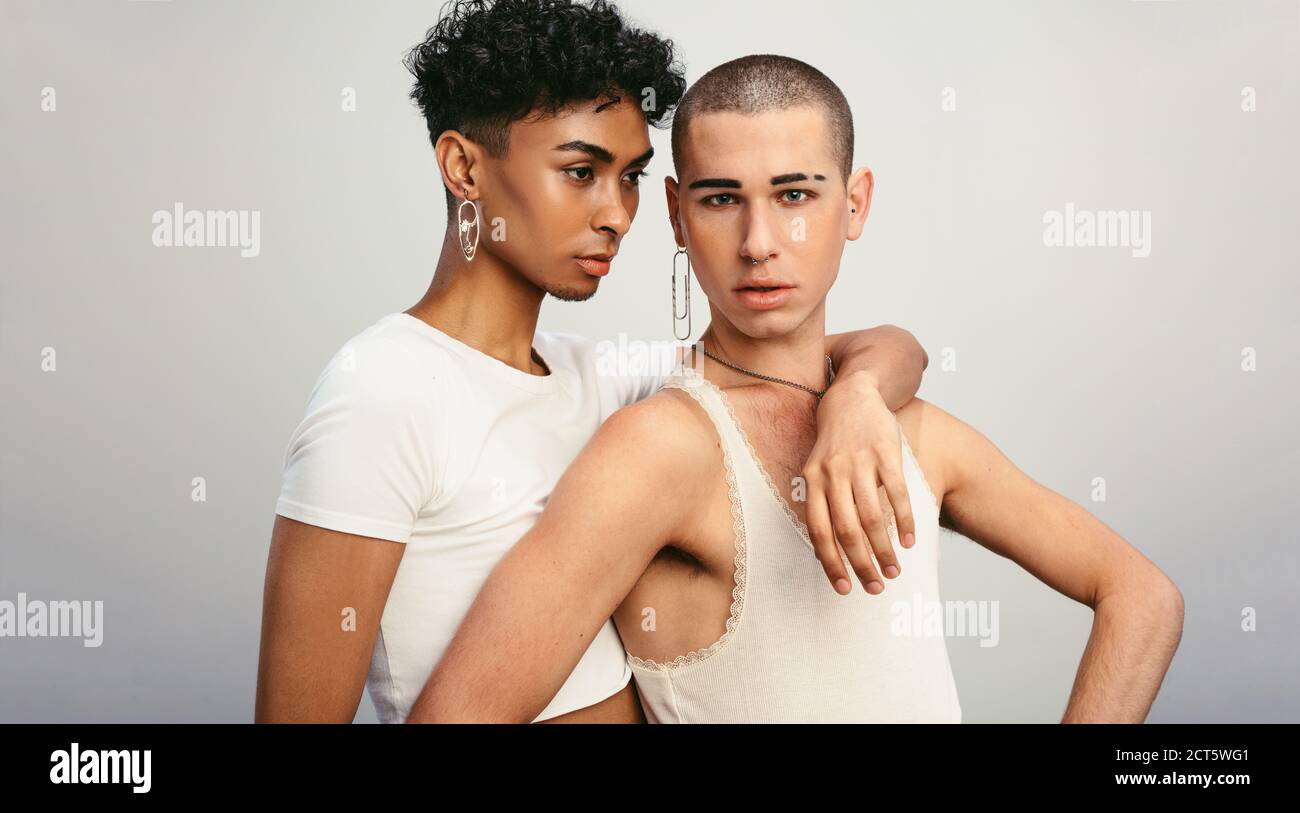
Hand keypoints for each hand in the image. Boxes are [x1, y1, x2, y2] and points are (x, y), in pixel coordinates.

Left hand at [803, 370, 914, 595]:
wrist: (852, 396)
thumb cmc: (834, 443)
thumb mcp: (817, 470)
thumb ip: (822, 504)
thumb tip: (827, 551)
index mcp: (812, 481)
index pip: (819, 531)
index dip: (831, 563)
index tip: (844, 588)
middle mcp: (833, 473)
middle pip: (847, 530)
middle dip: (862, 564)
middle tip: (875, 587)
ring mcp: (860, 462)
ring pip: (872, 517)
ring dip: (885, 550)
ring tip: (894, 570)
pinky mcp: (886, 452)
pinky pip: (897, 494)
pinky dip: (904, 521)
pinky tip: (909, 541)